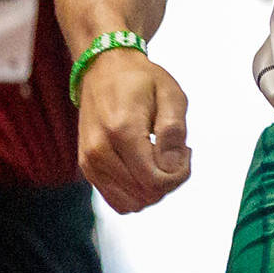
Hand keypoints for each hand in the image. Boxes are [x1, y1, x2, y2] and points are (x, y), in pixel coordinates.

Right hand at [75, 46, 191, 213]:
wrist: (103, 69)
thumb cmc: (140, 80)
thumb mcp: (170, 94)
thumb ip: (173, 131)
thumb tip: (171, 167)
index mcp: (122, 130)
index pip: (154, 181)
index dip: (178, 175)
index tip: (186, 151)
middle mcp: (100, 151)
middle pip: (144, 196)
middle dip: (168, 181)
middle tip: (174, 152)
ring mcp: (90, 162)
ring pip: (131, 203)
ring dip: (152, 189)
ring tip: (158, 159)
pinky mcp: (87, 168)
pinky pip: (117, 200)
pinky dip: (136, 192)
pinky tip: (144, 167)